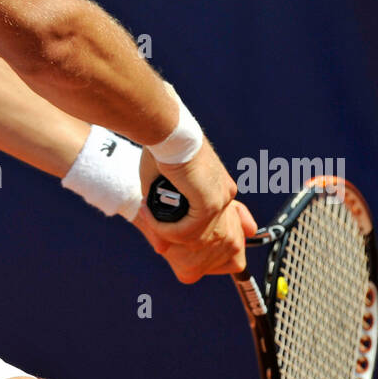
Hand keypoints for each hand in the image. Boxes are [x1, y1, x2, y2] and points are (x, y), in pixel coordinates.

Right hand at [129, 144, 256, 281]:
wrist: (166, 128)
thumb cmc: (161, 148)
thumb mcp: (161, 187)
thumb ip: (165, 218)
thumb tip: (162, 251)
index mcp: (219, 185)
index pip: (231, 221)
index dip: (217, 236)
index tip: (203, 243)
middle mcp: (225, 193)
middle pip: (214, 236)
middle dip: (184, 241)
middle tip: (156, 229)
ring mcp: (220, 200)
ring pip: (194, 237)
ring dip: (165, 231)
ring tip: (146, 213)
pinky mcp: (210, 204)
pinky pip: (187, 232)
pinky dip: (165, 228)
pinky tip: (150, 214)